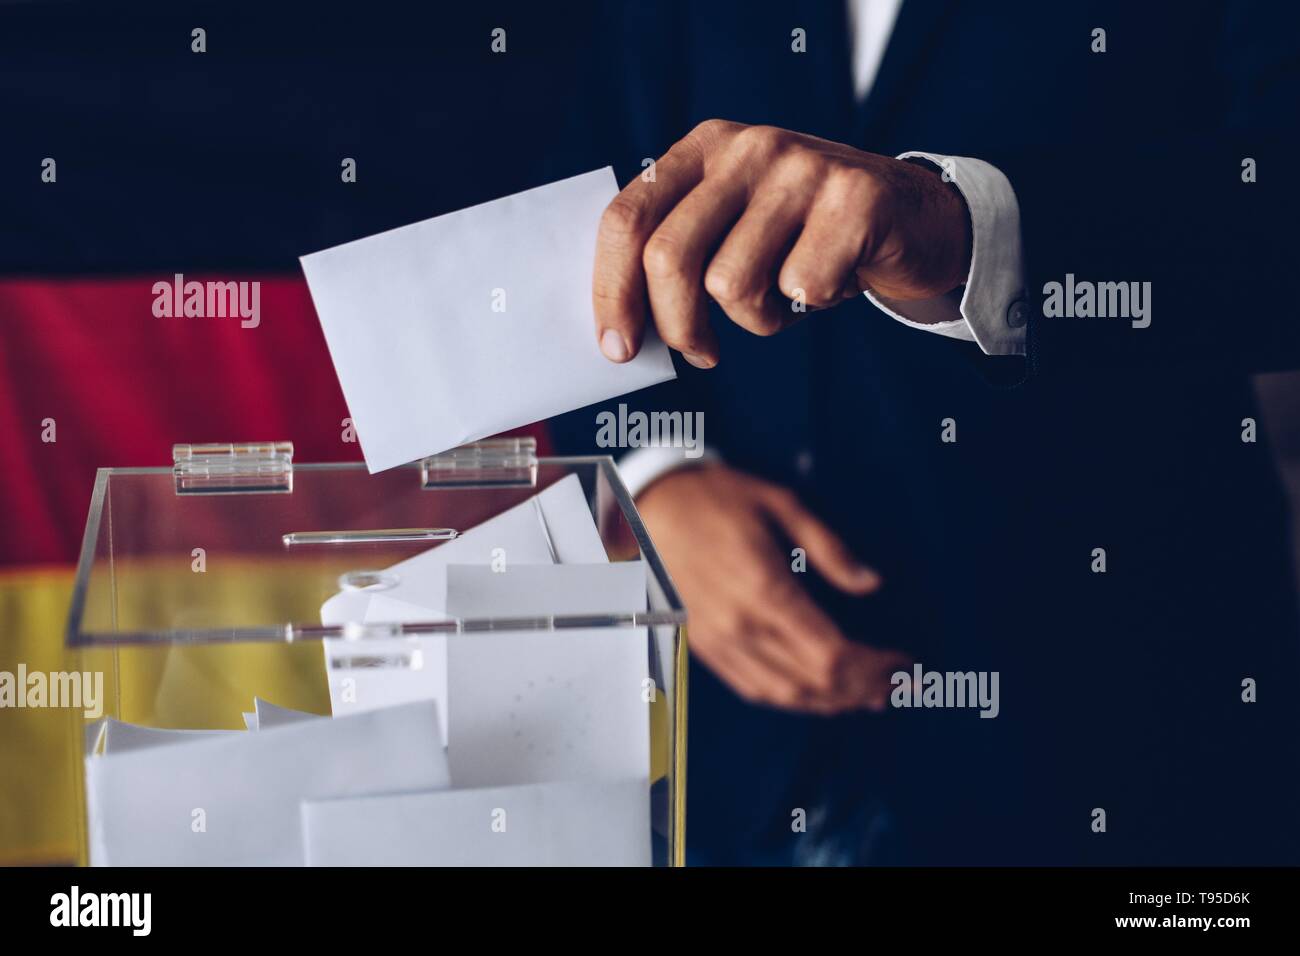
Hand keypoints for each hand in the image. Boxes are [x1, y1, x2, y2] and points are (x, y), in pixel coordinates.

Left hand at [593, 119, 970, 367]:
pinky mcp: (854, 199)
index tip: (617, 347)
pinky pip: (800, 289)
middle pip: (670, 256)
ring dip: (759, 317)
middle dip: (676, 324)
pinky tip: (830, 283)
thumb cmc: (805, 237)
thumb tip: (622, 332)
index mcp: (703, 148)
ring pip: (733, 284)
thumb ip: (680, 256)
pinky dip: (809, 308)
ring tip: (787, 296)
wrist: (912, 217)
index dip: (611, 289)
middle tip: (699, 353)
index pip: (628, 219)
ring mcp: (802, 168)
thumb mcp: (735, 226)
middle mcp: (747, 147)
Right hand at [637, 463, 909, 713]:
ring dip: (833, 703)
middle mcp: (740, 626)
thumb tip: (871, 583)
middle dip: (864, 690)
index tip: (905, 662)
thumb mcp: (781, 503)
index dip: (875, 667)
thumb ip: (829, 547)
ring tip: (870, 695)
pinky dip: (795, 700)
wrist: (648, 509)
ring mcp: (719, 643)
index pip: (832, 654)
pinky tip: (820, 693)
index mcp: (764, 590)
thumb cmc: (716, 499)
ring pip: (785, 695)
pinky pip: (755, 689)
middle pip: (814, 682)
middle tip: (899, 683)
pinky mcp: (706, 648)